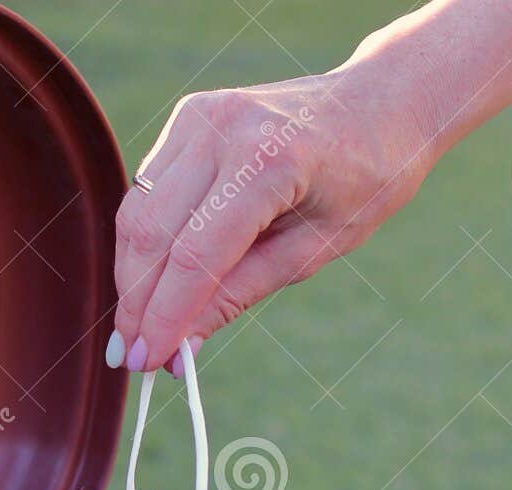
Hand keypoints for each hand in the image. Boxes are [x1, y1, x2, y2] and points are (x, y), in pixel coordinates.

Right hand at [106, 57, 438, 375]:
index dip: (163, 318)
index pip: (195, 257)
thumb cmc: (361, 182)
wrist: (380, 104)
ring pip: (137, 213)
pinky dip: (144, 243)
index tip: (145, 363)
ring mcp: (199, 117)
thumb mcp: (311, 252)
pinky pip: (147, 191)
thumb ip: (238, 295)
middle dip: (135, 303)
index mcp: (267, 162)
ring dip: (131, 277)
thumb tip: (180, 350)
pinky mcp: (188, 117)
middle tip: (130, 357)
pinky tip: (153, 282)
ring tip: (135, 329)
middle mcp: (222, 130)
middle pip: (152, 235)